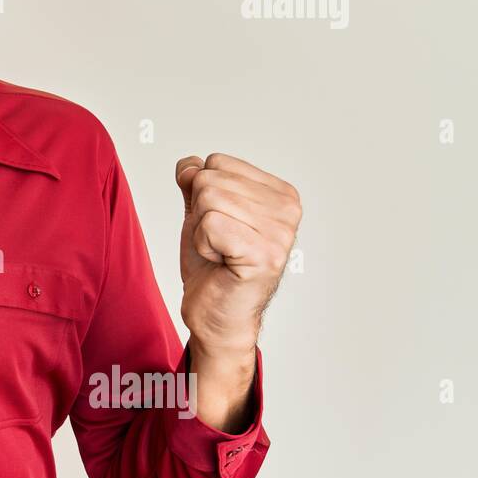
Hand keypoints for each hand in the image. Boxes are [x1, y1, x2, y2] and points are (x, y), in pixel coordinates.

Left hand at [175, 152, 301, 358]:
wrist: (215, 316)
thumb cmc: (212, 267)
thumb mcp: (200, 213)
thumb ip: (196, 182)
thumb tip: (189, 164)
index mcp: (281, 193)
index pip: (217, 161)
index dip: (202, 195)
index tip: (220, 227)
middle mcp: (288, 209)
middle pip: (209, 179)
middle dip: (200, 214)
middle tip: (218, 244)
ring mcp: (281, 232)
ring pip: (208, 199)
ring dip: (201, 231)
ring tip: (221, 254)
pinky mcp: (265, 254)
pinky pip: (209, 223)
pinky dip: (202, 245)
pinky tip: (221, 262)